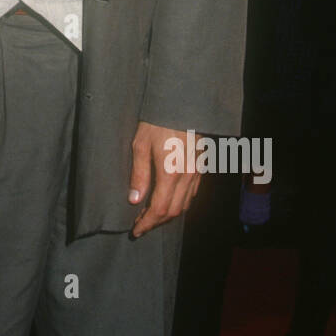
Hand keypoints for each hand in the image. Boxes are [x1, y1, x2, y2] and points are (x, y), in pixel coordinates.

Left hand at [128, 121, 199, 237]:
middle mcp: (187, 177)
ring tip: (151, 216)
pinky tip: (168, 201)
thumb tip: (134, 200)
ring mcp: (197, 173)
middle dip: (156, 222)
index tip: (135, 230)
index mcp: (170, 173)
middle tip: (140, 225)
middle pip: (173, 211)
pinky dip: (180, 203)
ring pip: (185, 205)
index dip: (147, 223)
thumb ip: (139, 175)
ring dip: (168, 214)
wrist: (183, 104)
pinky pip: (192, 194)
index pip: (159, 209)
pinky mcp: (201, 168)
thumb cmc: (158, 122)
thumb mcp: (140, 145)